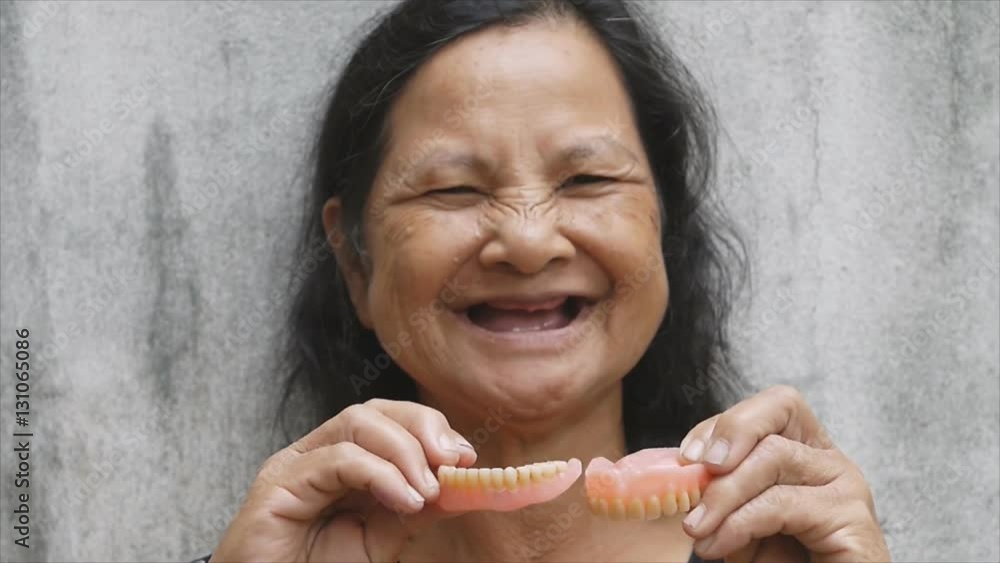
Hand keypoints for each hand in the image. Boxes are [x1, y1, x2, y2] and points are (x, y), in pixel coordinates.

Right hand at [209, 399, 476, 561]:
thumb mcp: (382, 539)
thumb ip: (415, 508)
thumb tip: (463, 484)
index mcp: (343, 460)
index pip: (390, 419)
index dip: (431, 428)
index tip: (466, 458)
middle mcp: (317, 453)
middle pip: (374, 410)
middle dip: (422, 428)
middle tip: (454, 464)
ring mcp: (295, 464)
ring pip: (357, 422)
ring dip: (405, 452)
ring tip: (427, 492)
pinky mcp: (279, 483)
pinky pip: (338, 459)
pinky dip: (380, 474)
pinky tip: (404, 500)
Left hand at [678, 385, 889, 561]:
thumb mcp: (740, 519)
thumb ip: (722, 490)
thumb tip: (684, 471)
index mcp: (805, 453)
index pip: (772, 405)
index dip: (726, 422)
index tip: (688, 457)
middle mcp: (830, 462)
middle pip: (775, 414)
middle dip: (723, 446)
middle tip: (689, 489)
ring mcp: (846, 487)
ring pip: (774, 455)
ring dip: (723, 493)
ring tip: (699, 530)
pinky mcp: (852, 520)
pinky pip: (783, 502)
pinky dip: (741, 522)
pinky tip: (722, 545)